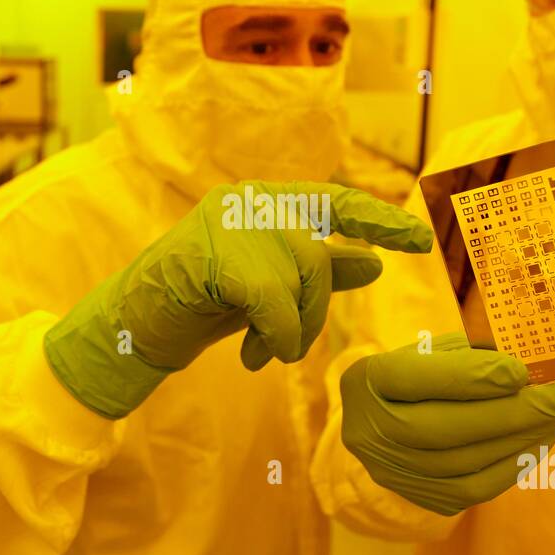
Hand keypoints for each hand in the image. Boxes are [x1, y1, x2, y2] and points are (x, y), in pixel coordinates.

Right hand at [45, 181, 433, 417]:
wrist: (134, 326)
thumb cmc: (204, 304)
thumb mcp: (272, 288)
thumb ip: (320, 271)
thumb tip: (375, 262)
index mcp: (266, 200)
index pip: (337, 202)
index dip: (381, 222)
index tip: (420, 241)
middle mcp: (249, 199)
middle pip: (318, 255)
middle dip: (313, 312)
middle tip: (285, 345)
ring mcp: (228, 222)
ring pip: (300, 276)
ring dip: (292, 329)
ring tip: (264, 350)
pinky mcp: (212, 255)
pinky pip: (274, 302)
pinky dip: (276, 336)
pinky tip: (256, 355)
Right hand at [340, 333, 554, 515]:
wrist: (384, 423)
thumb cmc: (421, 375)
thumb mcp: (434, 352)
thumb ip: (472, 355)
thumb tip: (525, 373)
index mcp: (367, 380)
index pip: (416, 379)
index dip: (470, 378)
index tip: (521, 372)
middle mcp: (369, 431)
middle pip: (440, 429)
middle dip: (509, 415)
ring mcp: (392, 471)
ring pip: (460, 465)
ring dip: (518, 442)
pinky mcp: (420, 497)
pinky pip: (472, 490)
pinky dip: (512, 466)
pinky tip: (538, 442)